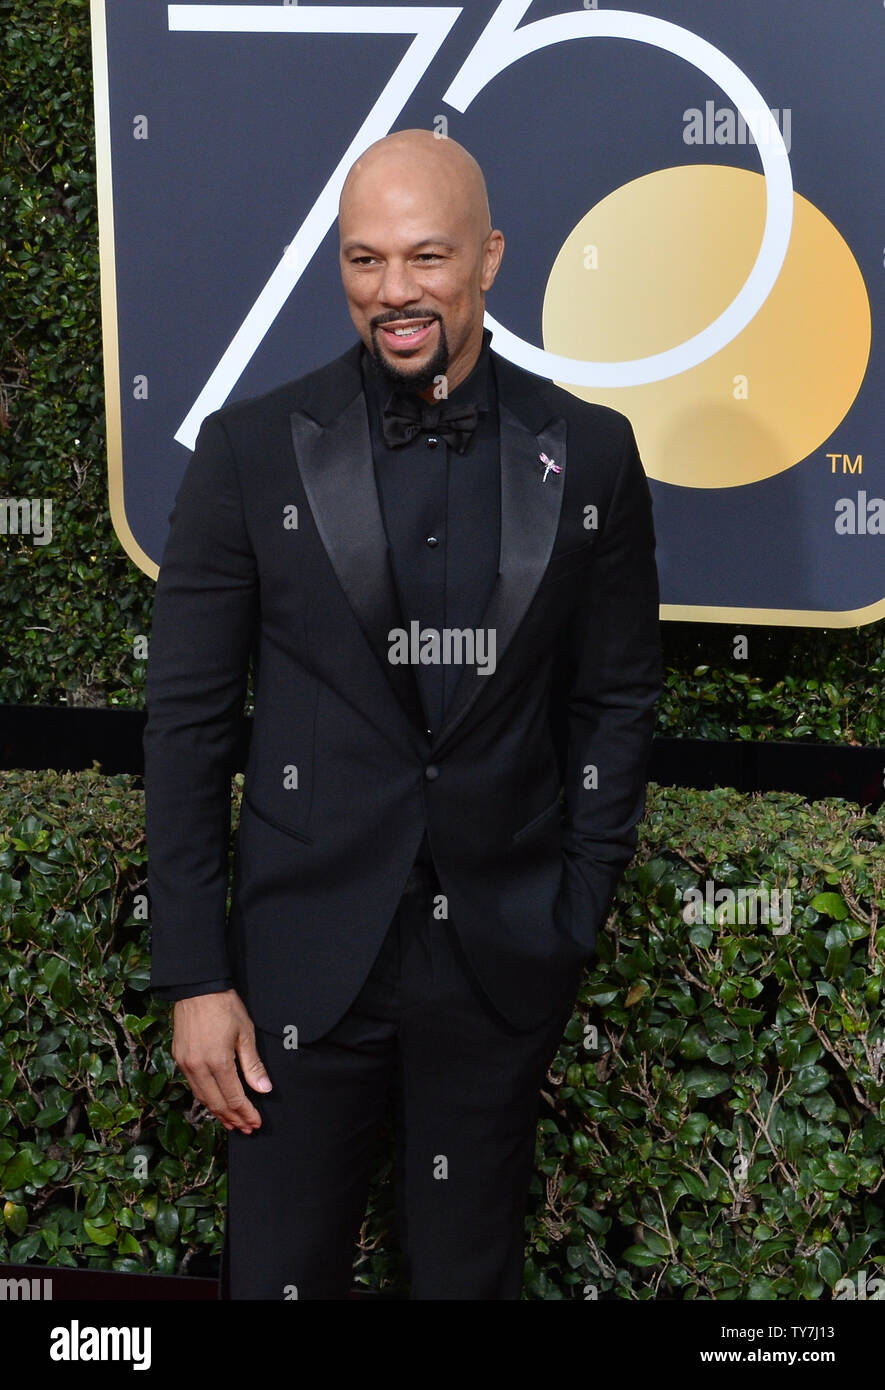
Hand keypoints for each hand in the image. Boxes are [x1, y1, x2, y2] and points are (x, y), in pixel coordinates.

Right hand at [171, 989, 271, 1133]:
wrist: (198, 988)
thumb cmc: (225, 1007)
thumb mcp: (246, 1033)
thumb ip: (253, 1065)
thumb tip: (264, 1089)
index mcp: (218, 1062)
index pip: (234, 1098)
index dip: (246, 1113)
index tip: (255, 1123)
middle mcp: (198, 1067)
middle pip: (216, 1103)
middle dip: (233, 1119)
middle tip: (246, 1129)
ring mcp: (186, 1064)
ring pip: (202, 1098)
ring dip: (218, 1113)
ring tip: (232, 1122)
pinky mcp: (179, 1058)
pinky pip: (193, 1086)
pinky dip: (206, 1098)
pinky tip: (215, 1102)